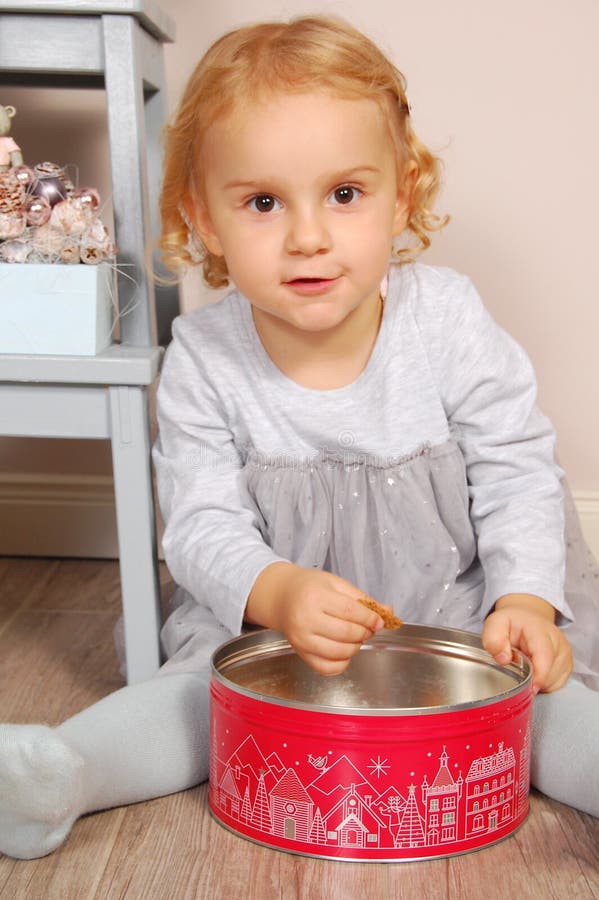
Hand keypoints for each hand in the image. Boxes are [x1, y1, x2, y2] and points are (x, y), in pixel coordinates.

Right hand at [245, 562, 385, 674]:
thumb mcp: (335, 584)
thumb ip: (362, 598)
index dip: (371, 618)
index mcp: (315, 597)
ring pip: (339, 653)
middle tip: (368, 628)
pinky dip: (342, 663)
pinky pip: (326, 668)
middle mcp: (305, 620)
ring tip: (356, 637)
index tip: (379, 621)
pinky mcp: (300, 653)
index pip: (351, 612)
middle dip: (365, 633)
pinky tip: (344, 650)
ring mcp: (301, 639)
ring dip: (356, 647)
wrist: (281, 597)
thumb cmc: (309, 588)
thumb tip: (388, 612)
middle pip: (347, 633)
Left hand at [483, 593, 572, 693]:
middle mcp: (559, 643)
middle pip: (549, 673)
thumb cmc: (512, 623)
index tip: (531, 689)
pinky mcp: (568, 666)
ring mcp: (566, 655)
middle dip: (530, 678)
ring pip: (552, 682)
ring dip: (536, 681)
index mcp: (541, 631)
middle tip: (516, 665)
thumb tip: (503, 660)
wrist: (528, 618)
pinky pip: (556, 685)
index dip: (539, 675)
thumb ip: (494, 639)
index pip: (545, 655)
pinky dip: (544, 684)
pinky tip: (534, 670)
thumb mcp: (495, 623)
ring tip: (525, 665)